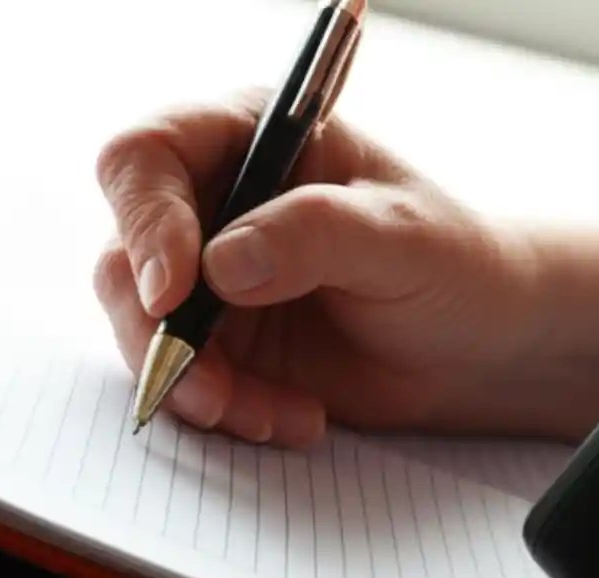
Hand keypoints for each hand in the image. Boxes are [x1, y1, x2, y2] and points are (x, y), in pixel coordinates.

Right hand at [93, 92, 551, 447]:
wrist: (474, 345)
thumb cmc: (451, 265)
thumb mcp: (401, 239)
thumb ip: (316, 235)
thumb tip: (221, 265)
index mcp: (251, 138)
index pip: (149, 157)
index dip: (145, 222)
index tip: (176, 295)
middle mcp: (213, 202)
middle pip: (125, 254)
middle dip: (159, 333)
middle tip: (212, 389)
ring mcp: (209, 277)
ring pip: (143, 328)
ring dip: (194, 384)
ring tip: (273, 415)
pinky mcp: (219, 342)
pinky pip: (184, 380)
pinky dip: (227, 410)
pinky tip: (294, 418)